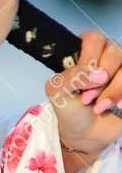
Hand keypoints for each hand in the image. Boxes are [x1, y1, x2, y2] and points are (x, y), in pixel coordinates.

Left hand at [45, 28, 121, 157]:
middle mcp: (106, 54)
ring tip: (100, 107)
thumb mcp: (57, 93)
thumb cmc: (70, 109)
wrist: (86, 134)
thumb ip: (71, 77)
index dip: (90, 60)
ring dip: (113, 90)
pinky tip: (118, 106)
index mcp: (84, 50)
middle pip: (115, 51)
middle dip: (102, 79)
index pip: (94, 38)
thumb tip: (99, 74)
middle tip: (88, 97)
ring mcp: (121, 67)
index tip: (82, 83)